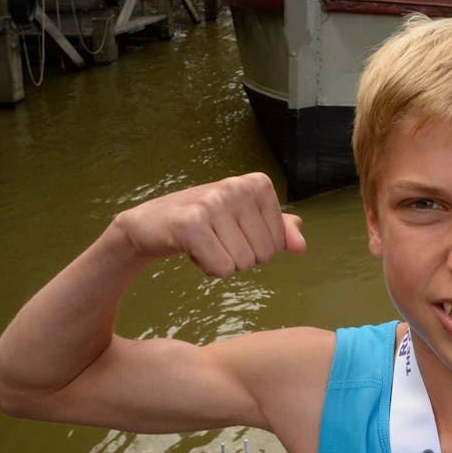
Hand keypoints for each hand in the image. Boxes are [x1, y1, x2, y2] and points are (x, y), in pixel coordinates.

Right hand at [110, 173, 304, 276]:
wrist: (150, 223)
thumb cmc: (205, 222)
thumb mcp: (245, 221)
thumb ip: (278, 230)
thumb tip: (301, 246)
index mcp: (257, 183)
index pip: (279, 242)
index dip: (256, 247)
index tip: (232, 231)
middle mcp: (237, 186)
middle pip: (263, 255)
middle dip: (239, 257)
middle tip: (216, 239)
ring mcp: (214, 202)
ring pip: (242, 264)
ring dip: (221, 262)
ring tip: (204, 242)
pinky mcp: (192, 223)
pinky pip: (220, 269)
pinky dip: (207, 268)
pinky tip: (192, 249)